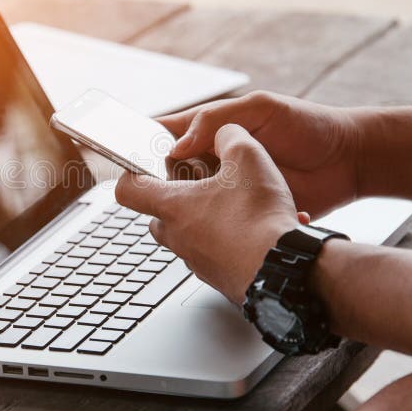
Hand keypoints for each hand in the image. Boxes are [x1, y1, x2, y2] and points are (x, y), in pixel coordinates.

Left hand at [115, 124, 298, 302]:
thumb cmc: (258, 217)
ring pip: (191, 234)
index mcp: (172, 206)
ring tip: (240, 206)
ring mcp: (198, 261)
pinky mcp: (220, 277)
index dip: (134, 174)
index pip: (128, 190)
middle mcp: (178, 237)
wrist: (282, 270)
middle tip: (204, 185)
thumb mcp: (247, 157)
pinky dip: (234, 239)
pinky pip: (219, 253)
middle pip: (159, 215)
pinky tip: (261, 229)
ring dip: (209, 218)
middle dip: (177, 198)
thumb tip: (226, 133)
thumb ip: (230, 136)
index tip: (146, 167)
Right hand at [159, 91, 362, 216]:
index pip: (166, 134)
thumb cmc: (308, 125)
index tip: (129, 159)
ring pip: (193, 202)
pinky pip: (222, 221)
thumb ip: (217, 119)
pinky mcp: (244, 212)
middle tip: (186, 188)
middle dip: (169, 184)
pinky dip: (226, 224)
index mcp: (211, 129)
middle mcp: (214, 159)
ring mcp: (228, 187)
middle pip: (170, 174)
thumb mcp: (262, 108)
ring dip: (197, 207)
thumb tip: (177, 146)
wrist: (349, 162)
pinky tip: (243, 222)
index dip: (144, 144)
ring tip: (215, 207)